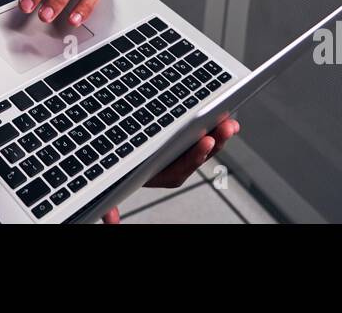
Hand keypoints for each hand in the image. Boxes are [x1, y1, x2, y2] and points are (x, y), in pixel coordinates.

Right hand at [100, 116, 239, 223]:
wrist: (130, 166)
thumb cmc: (126, 174)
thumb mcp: (117, 187)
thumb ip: (112, 206)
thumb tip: (109, 221)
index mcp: (165, 175)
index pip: (184, 166)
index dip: (197, 154)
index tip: (207, 141)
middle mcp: (179, 166)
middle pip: (201, 154)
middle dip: (216, 141)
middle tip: (225, 128)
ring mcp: (187, 154)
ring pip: (208, 144)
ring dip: (221, 134)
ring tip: (231, 122)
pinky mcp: (190, 141)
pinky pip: (207, 136)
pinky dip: (217, 128)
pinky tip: (228, 119)